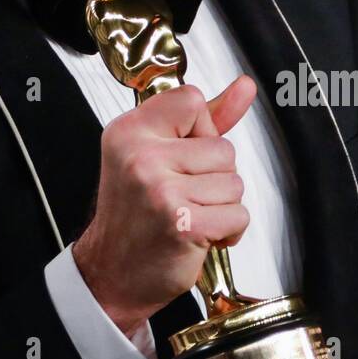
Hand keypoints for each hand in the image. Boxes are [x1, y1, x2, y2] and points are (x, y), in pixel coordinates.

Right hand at [71, 76, 255, 335]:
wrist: (112, 272)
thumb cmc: (135, 215)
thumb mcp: (157, 155)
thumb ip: (205, 119)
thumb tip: (245, 87)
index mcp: (129, 131)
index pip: (191, 100)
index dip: (200, 130)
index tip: (181, 155)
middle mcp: (140, 156)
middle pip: (223, 147)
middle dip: (214, 176)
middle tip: (181, 195)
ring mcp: (159, 189)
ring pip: (233, 182)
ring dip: (221, 206)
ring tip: (190, 214)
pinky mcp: (181, 222)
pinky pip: (237, 214)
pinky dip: (227, 230)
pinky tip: (199, 234)